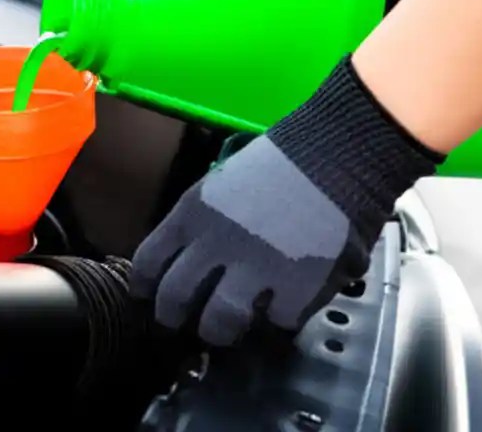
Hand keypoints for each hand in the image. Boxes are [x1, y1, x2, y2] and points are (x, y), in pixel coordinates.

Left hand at [129, 57, 441, 345]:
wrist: (336, 151)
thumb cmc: (280, 161)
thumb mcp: (220, 184)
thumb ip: (202, 223)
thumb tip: (190, 260)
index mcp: (192, 214)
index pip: (148, 262)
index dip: (145, 287)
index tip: (148, 298)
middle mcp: (215, 244)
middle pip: (176, 301)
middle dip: (175, 318)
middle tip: (185, 323)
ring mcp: (255, 268)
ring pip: (220, 323)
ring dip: (222, 331)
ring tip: (230, 328)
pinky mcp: (296, 285)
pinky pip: (277, 321)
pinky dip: (280, 318)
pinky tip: (284, 305)